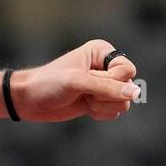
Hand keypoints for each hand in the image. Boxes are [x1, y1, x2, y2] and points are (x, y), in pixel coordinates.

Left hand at [11, 39, 139, 122]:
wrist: (28, 100)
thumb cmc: (48, 84)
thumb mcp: (77, 82)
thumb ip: (108, 87)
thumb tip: (137, 93)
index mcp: (102, 52)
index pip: (127, 70)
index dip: (112, 81)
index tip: (88, 80)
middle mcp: (106, 67)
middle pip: (128, 87)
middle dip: (104, 95)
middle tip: (82, 92)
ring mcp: (104, 85)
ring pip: (124, 101)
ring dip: (102, 106)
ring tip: (83, 100)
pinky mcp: (99, 100)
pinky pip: (116, 111)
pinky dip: (101, 113)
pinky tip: (84, 108)